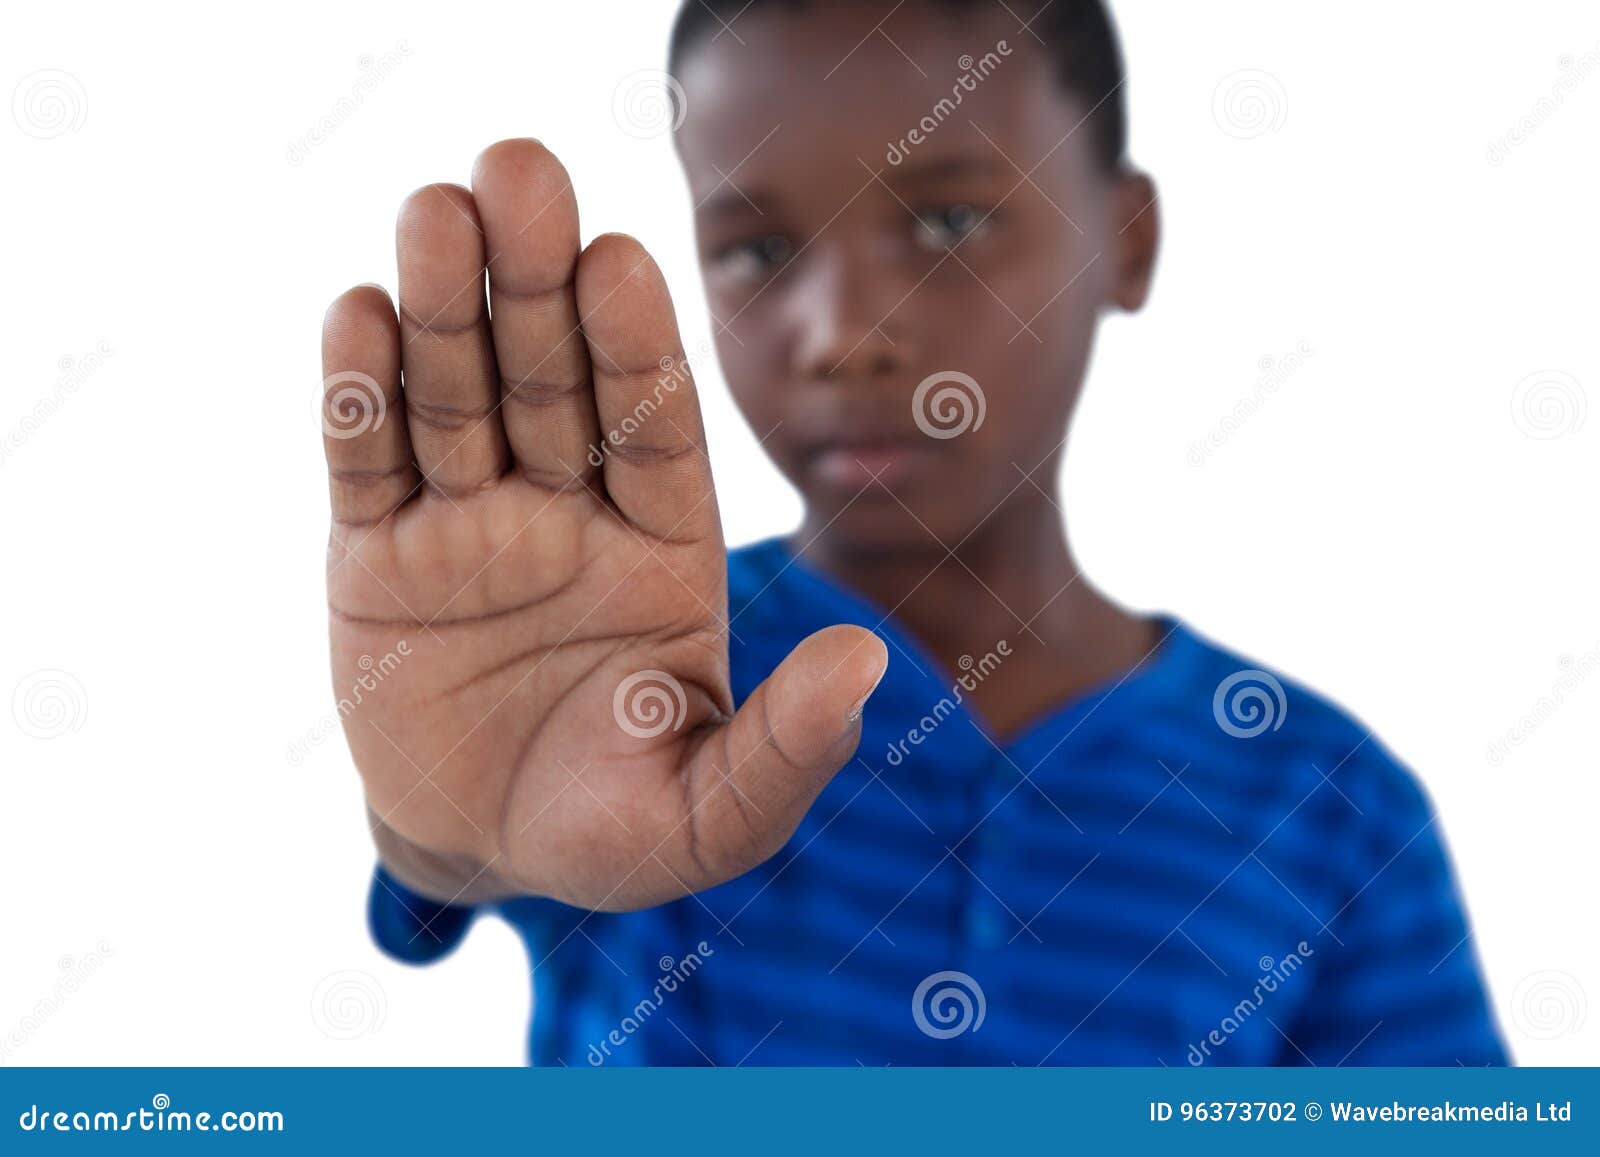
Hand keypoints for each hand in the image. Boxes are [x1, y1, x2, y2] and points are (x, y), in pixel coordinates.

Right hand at [319, 140, 885, 910]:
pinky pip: (368, 459)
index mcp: (662, 543)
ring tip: (435, 210)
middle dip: (535, 283)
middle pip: (550, 379)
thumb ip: (789, 747)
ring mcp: (468, 525)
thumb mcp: (714, 817)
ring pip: (455, 395)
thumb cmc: (616, 830)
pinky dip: (360, 392)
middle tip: (520, 171)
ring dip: (443, 303)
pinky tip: (359, 316)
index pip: (652, 424)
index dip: (634, 345)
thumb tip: (872, 662)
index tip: (621, 258)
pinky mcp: (375, 556)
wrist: (490, 854)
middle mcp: (567, 511)